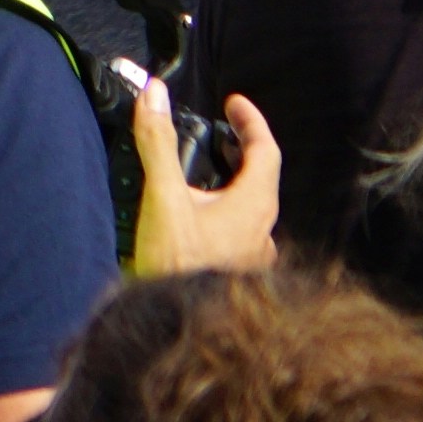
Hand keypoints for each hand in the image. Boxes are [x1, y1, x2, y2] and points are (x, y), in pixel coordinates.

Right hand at [125, 87, 282, 277]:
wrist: (178, 327)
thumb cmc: (179, 264)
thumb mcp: (162, 196)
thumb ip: (158, 142)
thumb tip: (155, 94)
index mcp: (254, 206)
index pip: (267, 151)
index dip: (251, 122)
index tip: (233, 103)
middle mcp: (262, 232)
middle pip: (261, 180)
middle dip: (238, 152)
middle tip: (215, 136)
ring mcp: (253, 258)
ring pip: (250, 210)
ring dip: (230, 186)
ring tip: (198, 177)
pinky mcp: (238, 275)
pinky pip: (238, 234)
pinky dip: (222, 215)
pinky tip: (195, 222)